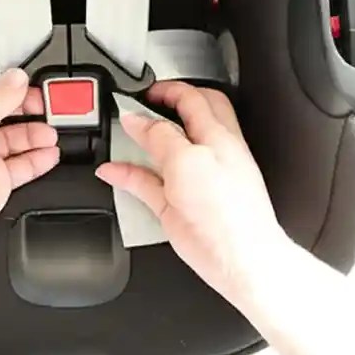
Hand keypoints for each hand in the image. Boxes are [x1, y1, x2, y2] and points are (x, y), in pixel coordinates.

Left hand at [0, 69, 60, 247]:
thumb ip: (1, 94)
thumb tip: (15, 78)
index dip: (7, 87)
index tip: (29, 85)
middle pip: (2, 116)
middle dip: (26, 112)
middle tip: (47, 108)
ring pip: (14, 142)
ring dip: (35, 136)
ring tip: (51, 133)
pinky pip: (21, 167)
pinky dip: (37, 160)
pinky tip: (50, 154)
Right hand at [96, 82, 288, 311]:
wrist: (241, 263)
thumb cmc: (230, 219)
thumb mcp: (188, 164)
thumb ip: (162, 139)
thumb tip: (140, 122)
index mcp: (219, 137)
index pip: (191, 99)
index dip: (164, 92)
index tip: (139, 94)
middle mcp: (209, 155)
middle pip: (183, 118)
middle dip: (160, 105)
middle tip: (137, 104)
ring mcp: (194, 182)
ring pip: (165, 151)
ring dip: (144, 139)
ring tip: (125, 133)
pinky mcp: (177, 209)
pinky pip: (147, 184)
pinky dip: (127, 174)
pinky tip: (113, 171)